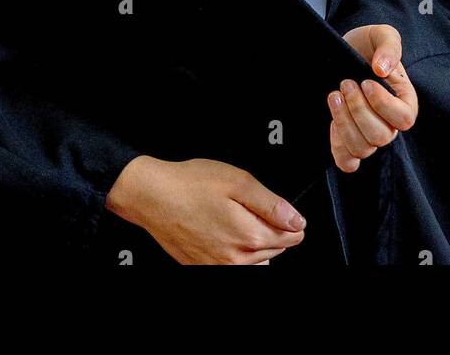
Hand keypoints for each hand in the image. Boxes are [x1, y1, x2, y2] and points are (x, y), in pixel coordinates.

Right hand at [106, 156, 307, 264]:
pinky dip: (235, 254)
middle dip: (272, 230)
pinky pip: (232, 268)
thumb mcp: (238, 181)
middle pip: (274, 250)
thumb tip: (296, 221)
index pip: (290, 237)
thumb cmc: (191, 185)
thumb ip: (271, 204)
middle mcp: (235, 260)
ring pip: (256, 263)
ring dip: (256, 245)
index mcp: (249, 236)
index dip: (291, 220)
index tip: (284, 210)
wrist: (153, 196)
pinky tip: (223, 233)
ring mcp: (217, 268)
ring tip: (237, 219)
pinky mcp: (202, 269)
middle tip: (252, 207)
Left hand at [328, 24, 418, 172]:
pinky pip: (348, 162)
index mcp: (404, 101)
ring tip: (334, 95)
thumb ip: (389, 46)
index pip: (404, 119)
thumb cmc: (366, 46)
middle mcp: (389, 123)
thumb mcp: (380, 35)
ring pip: (363, 149)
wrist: (341, 52)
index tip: (366, 82)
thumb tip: (382, 69)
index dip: (383, 104)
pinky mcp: (348, 142)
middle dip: (359, 109)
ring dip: (344, 122)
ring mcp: (369, 135)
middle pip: (381, 136)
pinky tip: (332, 120)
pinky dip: (338, 146)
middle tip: (345, 83)